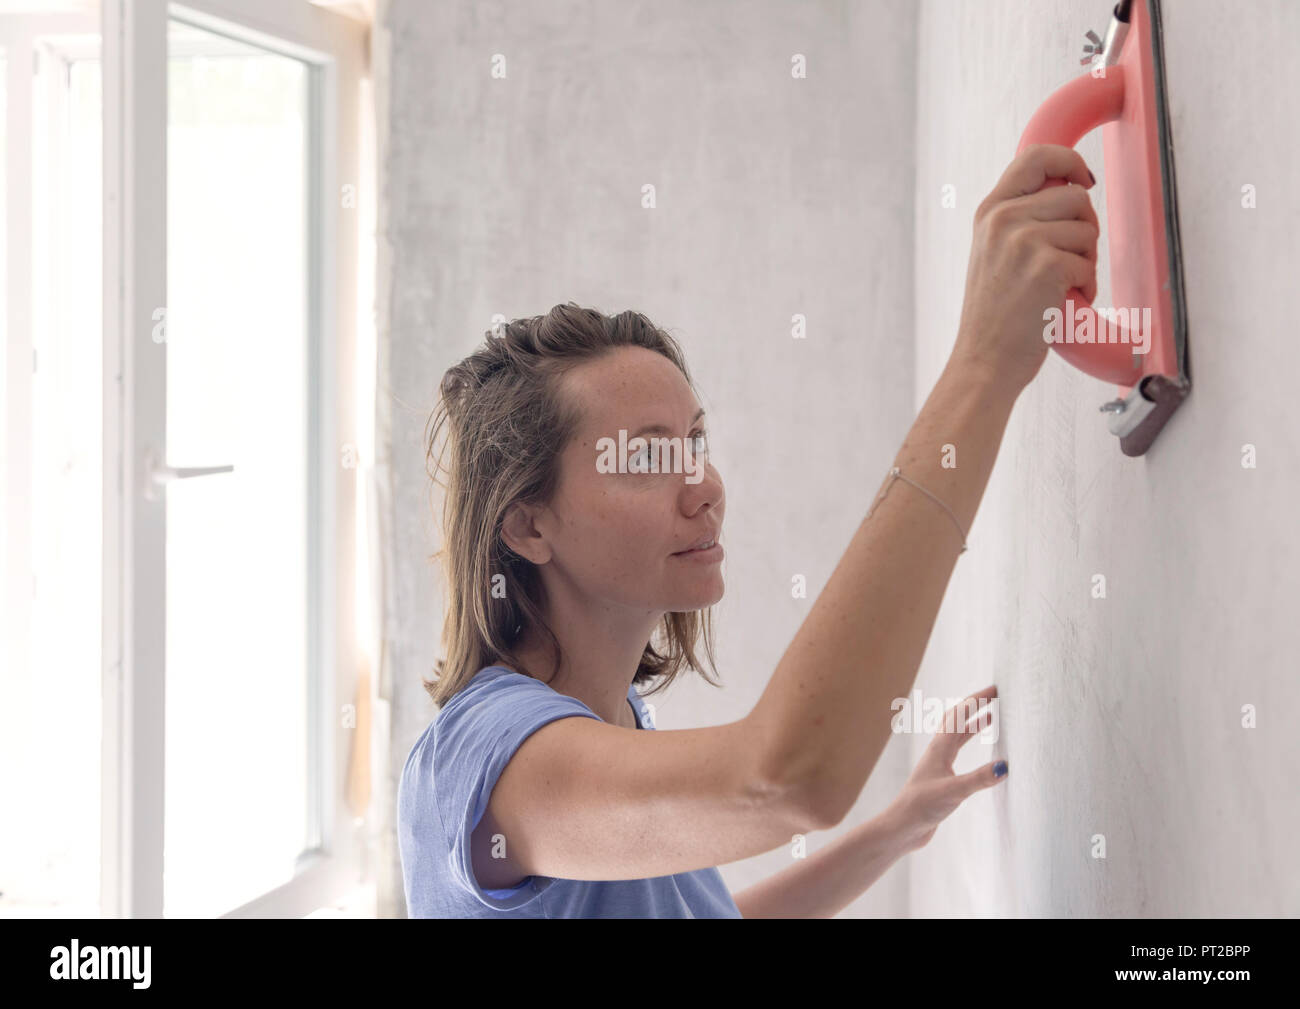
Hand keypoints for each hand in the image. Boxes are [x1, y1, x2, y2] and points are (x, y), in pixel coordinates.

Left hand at [886, 685, 1005, 850]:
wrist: (903, 827)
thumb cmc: (921, 807)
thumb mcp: (954, 792)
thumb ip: (979, 779)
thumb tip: (1004, 766)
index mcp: (939, 748)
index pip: (959, 716)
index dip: (977, 701)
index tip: (995, 690)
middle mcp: (938, 752)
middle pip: (957, 720)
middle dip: (975, 706)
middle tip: (995, 696)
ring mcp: (939, 765)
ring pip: (958, 736)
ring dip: (973, 723)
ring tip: (992, 716)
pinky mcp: (942, 778)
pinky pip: (959, 753)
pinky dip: (970, 745)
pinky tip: (978, 749)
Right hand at [951, 144, 1099, 396]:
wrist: (983, 361)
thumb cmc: (994, 316)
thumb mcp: (993, 253)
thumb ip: (1020, 218)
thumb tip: (1071, 188)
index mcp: (989, 212)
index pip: (1036, 157)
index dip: (1071, 161)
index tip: (1085, 180)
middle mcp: (1004, 219)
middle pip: (1076, 196)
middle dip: (1084, 229)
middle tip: (1068, 261)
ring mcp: (1024, 241)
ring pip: (1088, 229)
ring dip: (1086, 261)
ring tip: (1060, 287)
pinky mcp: (1048, 266)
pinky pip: (1089, 263)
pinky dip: (1086, 288)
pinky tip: (1062, 304)